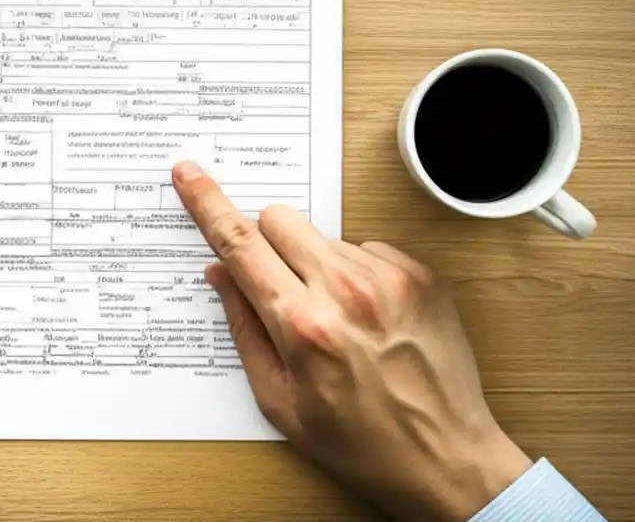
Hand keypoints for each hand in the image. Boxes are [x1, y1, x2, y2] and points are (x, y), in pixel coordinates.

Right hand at [172, 161, 529, 521]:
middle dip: (265, 243)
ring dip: (315, 265)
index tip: (189, 175)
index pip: (240, 245)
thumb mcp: (279, 401)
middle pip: (279, 220)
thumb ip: (244, 329)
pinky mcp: (420, 275)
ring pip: (322, 237)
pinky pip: (365, 247)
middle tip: (278, 288)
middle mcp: (345, 291)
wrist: (445, 458)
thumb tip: (221, 275)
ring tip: (337, 320)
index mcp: (302, 326)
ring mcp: (388, 278)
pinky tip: (368, 317)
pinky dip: (356, 273)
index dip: (207, 205)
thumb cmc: (361, 442)